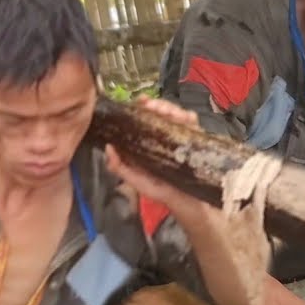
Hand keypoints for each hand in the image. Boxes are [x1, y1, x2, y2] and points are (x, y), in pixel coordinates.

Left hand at [106, 97, 206, 215]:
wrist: (187, 203)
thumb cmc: (162, 191)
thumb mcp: (136, 181)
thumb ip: (120, 167)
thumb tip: (109, 147)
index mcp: (148, 140)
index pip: (145, 117)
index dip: (142, 107)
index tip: (140, 101)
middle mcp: (165, 135)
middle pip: (163, 111)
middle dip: (159, 104)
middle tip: (153, 106)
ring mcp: (181, 137)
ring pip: (178, 114)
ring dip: (172, 109)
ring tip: (168, 112)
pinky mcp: (196, 140)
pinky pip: (194, 124)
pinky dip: (188, 117)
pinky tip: (184, 118)